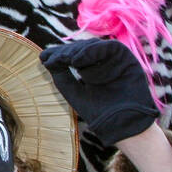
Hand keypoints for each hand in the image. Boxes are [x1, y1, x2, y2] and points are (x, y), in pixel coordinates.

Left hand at [40, 39, 159, 146]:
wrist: (120, 125)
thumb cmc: (98, 112)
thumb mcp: (74, 92)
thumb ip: (61, 75)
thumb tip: (44, 57)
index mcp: (92, 68)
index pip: (74, 54)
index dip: (58, 54)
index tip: (44, 58)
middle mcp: (104, 62)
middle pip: (82, 49)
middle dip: (65, 53)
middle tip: (52, 60)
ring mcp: (115, 60)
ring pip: (93, 46)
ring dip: (77, 52)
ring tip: (66, 61)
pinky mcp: (127, 59)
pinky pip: (110, 47)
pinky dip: (92, 51)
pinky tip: (77, 61)